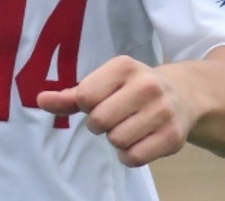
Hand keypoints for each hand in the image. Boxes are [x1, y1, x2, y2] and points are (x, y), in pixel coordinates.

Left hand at [37, 56, 196, 167]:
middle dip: (99, 124)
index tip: (99, 100)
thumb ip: (70, 96)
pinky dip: (129, 155)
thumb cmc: (132, 89)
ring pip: (116, 140)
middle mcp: (146, 85)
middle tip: (114, 116)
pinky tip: (138, 140)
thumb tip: (40, 100)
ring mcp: (163, 111)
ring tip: (128, 125)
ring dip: (116, 139)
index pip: (85, 96)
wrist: (184, 94)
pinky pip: (134, 157)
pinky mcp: (173, 137)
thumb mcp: (103, 83)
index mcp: (124, 66)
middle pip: (99, 121)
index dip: (86, 105)